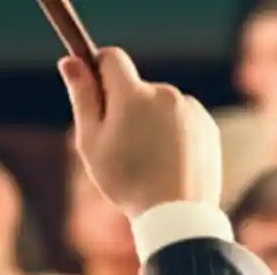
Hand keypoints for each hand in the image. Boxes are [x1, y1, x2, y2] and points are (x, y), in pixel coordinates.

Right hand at [59, 48, 221, 218]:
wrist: (176, 214)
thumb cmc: (126, 181)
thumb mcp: (91, 142)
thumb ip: (82, 98)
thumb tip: (69, 61)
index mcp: (132, 94)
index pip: (111, 58)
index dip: (98, 70)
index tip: (95, 90)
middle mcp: (164, 93)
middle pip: (136, 87)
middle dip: (125, 107)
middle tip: (120, 147)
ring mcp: (190, 108)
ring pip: (160, 106)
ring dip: (150, 123)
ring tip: (148, 161)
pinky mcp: (207, 125)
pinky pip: (183, 120)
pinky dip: (174, 135)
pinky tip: (169, 163)